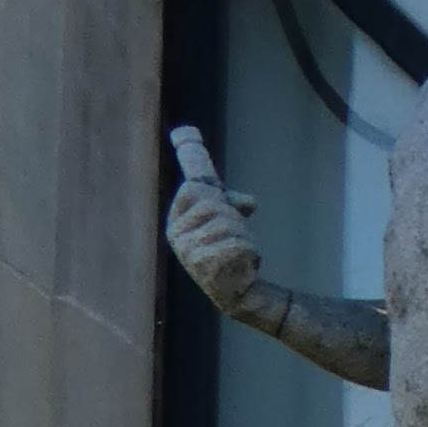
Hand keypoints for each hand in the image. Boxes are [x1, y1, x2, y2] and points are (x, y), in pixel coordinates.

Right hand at [164, 125, 261, 319]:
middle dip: (233, 215)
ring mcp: (190, 253)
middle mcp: (178, 236)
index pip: (193, 187)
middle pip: (214, 203)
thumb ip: (222, 195)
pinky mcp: (208, 267)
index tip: (186, 137)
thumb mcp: (223, 217)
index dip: (204, 176)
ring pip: (230, 224)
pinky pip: (240, 243)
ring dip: (244, 236)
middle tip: (234, 234)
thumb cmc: (227, 251)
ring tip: (237, 252)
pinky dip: (249, 252)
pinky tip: (241, 264)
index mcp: (178, 221)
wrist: (238, 289)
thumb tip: (229, 180)